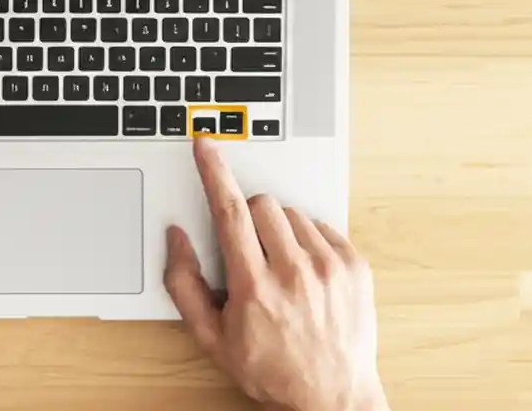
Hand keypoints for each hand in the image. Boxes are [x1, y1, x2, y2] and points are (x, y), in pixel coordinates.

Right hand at [164, 138, 386, 410]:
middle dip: (246, 217)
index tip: (206, 145)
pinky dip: (307, 240)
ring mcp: (329, 266)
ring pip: (290, 212)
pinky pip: (321, 225)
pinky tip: (304, 270)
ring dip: (277, 229)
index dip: (213, 171)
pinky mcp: (354, 265)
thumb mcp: (211, 338)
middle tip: (248, 251)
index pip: (228, 211)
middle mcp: (294, 272)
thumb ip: (184, 284)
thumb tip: (177, 238)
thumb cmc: (271, 370)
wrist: (332, 396)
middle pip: (260, 204)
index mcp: (254, 287)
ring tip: (279, 267)